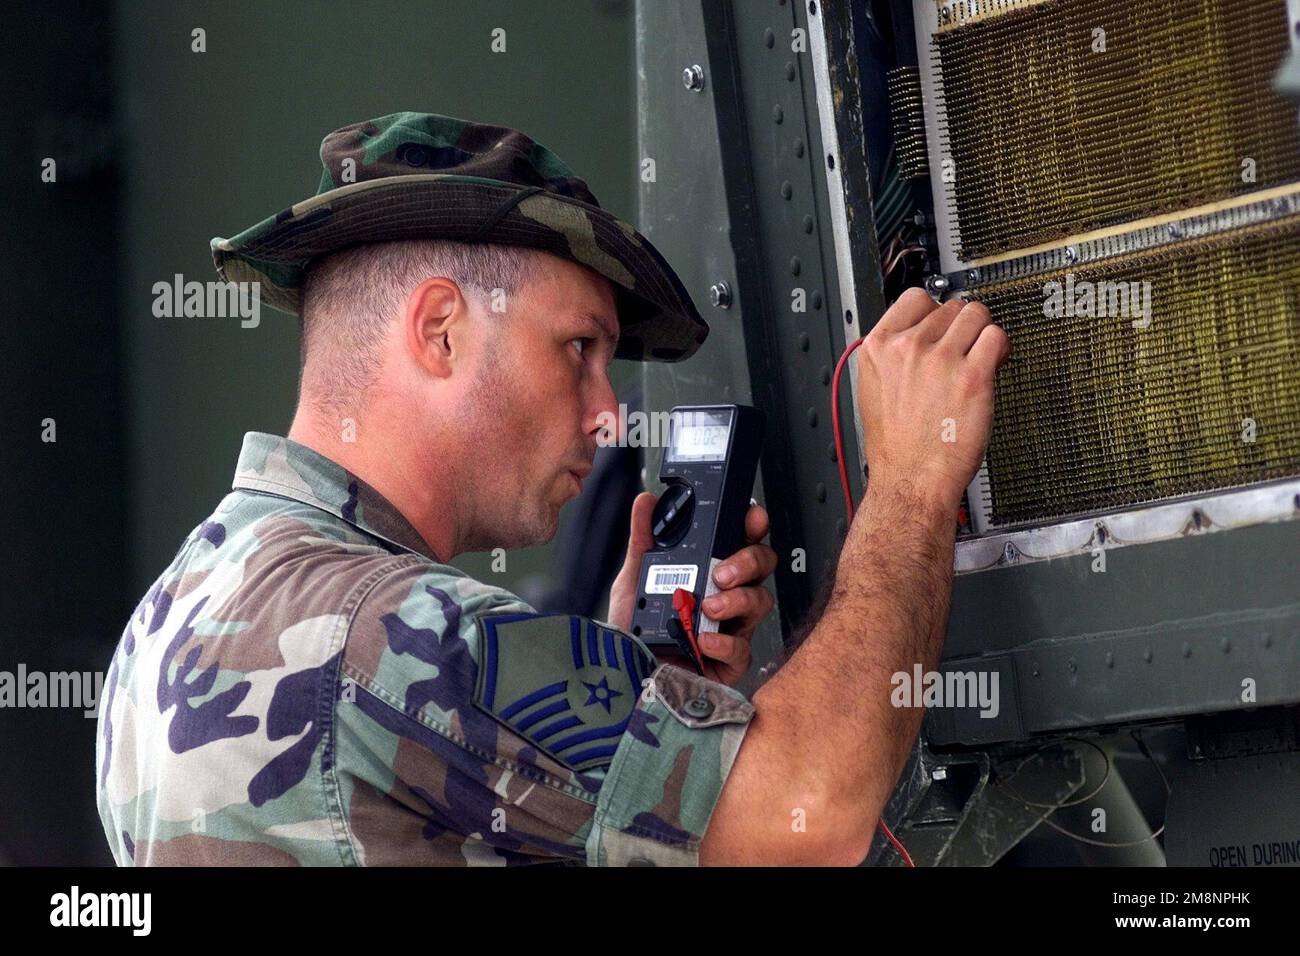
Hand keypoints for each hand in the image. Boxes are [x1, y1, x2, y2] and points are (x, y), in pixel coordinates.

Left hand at [608, 492, 776, 686]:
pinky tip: (705, 640)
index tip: (751, 518)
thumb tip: (646, 503)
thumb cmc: (634, 631)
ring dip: (739, 599)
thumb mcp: (633, 580)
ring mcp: (731, 630)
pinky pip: (742, 650)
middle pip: (761, 568)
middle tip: (722, 571)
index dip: (753, 527)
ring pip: (760, 603)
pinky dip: (725, 643)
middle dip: (749, 561)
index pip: (741, 543)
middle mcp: (726, 598)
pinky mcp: (728, 664)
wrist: (622, 675)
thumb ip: (643, 541)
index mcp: (709, 574)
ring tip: (710, 605)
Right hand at [854, 288, 1009, 512]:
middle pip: (950, 306)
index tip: (942, 327)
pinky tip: (993, 366)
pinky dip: (1000, 348)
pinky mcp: (972, 376)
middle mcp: (907, 348)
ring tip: (980, 357)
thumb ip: (893, 357)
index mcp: (878, 348)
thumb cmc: (896, 446)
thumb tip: (920, 336)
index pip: (915, 298)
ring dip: (982, 333)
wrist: (911, 480)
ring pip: (976, 314)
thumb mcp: (874, 390)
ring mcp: (940, 360)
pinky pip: (997, 337)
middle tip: (963, 353)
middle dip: (960, 328)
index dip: (934, 311)